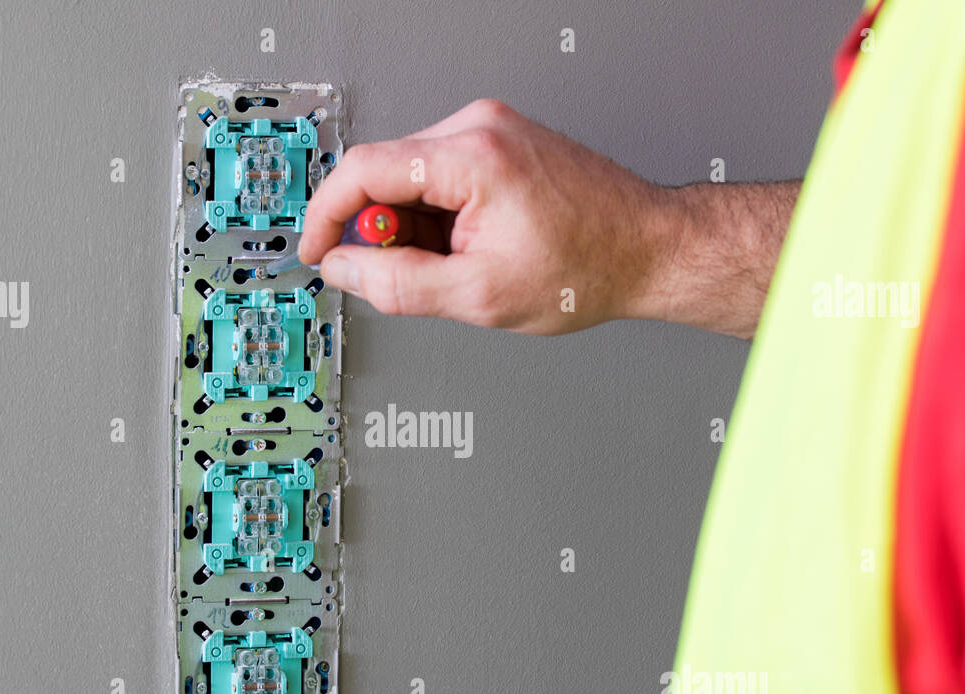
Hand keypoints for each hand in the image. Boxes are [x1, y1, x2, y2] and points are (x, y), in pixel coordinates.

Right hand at [299, 99, 683, 335]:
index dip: (326, 216)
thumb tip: (344, 268)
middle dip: (381, 231)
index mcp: (473, 155)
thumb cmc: (588, 267)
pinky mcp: (501, 141)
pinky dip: (439, 218)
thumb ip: (397, 284)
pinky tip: (472, 247)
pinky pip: (440, 177)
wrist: (648, 249)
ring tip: (460, 265)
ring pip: (411, 178)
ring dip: (413, 228)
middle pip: (385, 173)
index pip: (363, 170)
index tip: (316, 250)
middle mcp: (480, 126)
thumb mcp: (478, 296)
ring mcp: (492, 129)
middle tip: (409, 277)